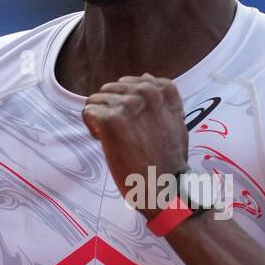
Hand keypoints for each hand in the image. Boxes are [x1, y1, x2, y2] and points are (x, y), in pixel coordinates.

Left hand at [82, 73, 188, 218]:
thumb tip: (145, 77)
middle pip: (111, 89)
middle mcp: (146, 92)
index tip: (133, 123)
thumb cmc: (169, 160)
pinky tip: (104, 142)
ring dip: (100, 120)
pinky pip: (88, 111)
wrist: (164, 186)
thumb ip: (162, 99)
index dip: (126, 102)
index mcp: (163, 90)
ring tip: (115, 139)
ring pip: (96, 99)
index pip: (131, 81)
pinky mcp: (111, 119)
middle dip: (110, 109)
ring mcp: (128, 104)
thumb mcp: (176, 122)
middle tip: (123, 134)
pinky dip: (92, 128)